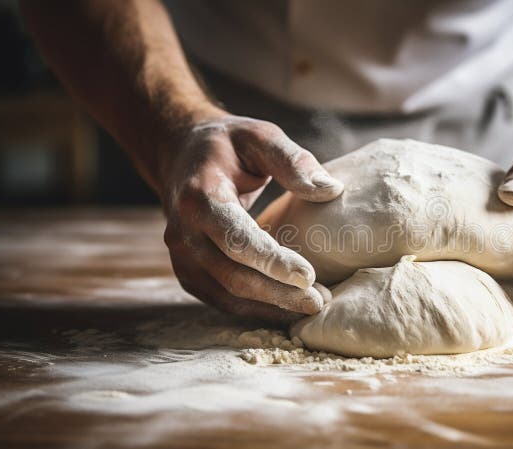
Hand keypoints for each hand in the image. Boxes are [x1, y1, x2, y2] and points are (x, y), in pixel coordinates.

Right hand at [161, 114, 342, 322]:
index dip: (272, 262)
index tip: (309, 277)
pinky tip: (286, 307)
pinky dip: (255, 308)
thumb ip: (293, 161)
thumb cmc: (228, 146)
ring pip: (227, 295)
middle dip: (278, 293)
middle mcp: (183, 232)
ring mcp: (182, 257)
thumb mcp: (260, 137)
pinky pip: (222, 299)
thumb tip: (331, 189)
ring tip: (312, 306)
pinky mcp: (189, 272)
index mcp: (199, 196)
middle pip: (232, 275)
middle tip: (319, 301)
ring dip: (270, 306)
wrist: (180, 155)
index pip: (236, 239)